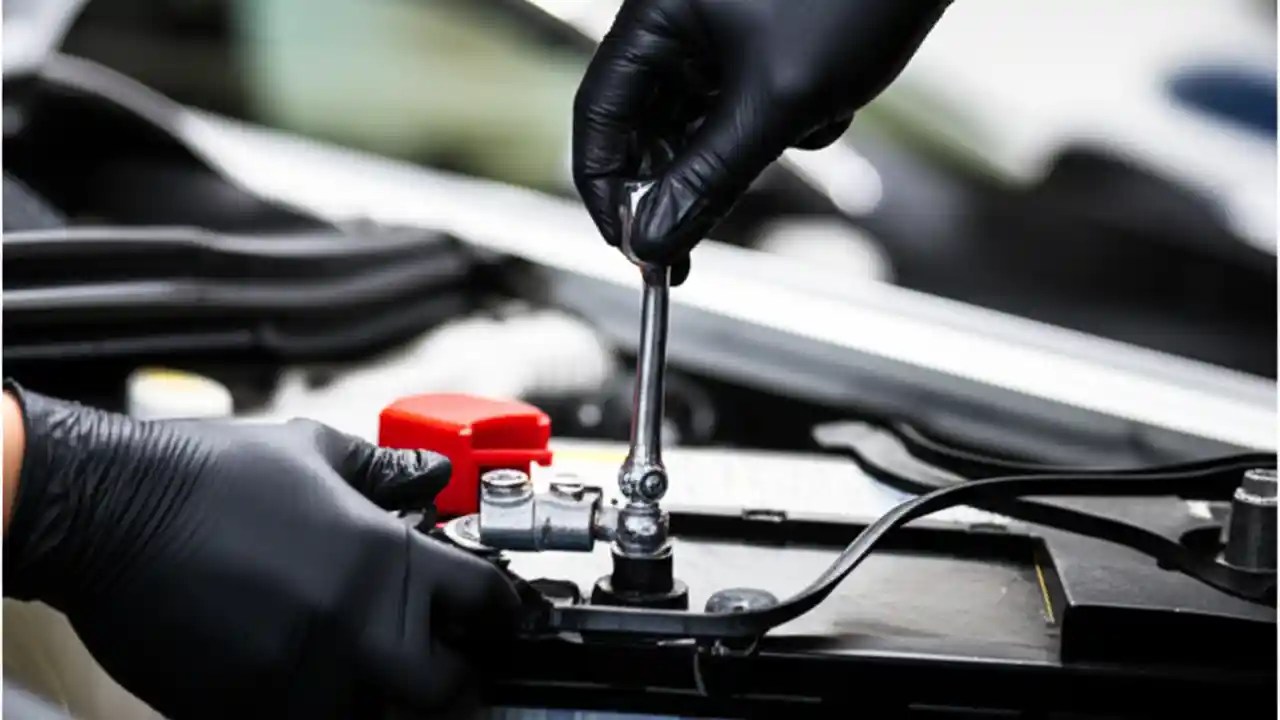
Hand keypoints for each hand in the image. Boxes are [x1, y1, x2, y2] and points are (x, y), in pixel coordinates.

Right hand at [2, 382, 520, 718]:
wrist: (109, 514)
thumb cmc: (206, 476)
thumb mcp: (312, 453)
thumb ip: (385, 472)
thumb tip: (432, 476)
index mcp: (384, 560)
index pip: (486, 603)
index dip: (505, 610)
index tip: (504, 614)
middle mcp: (357, 628)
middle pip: (449, 688)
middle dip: (456, 675)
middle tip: (446, 658)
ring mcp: (304, 680)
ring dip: (387, 700)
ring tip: (368, 666)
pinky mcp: (251, 712)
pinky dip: (322, 708)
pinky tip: (308, 674)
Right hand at [574, 0, 950, 271]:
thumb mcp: (774, 104)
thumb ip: (706, 180)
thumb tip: (652, 242)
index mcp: (657, 16)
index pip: (599, 116)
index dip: (606, 190)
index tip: (630, 249)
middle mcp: (678, 23)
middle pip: (647, 127)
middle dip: (679, 185)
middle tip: (689, 252)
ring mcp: (720, 34)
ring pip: (703, 127)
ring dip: (746, 153)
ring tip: (806, 129)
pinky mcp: (761, 45)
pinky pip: (747, 109)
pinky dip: (784, 126)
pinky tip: (830, 107)